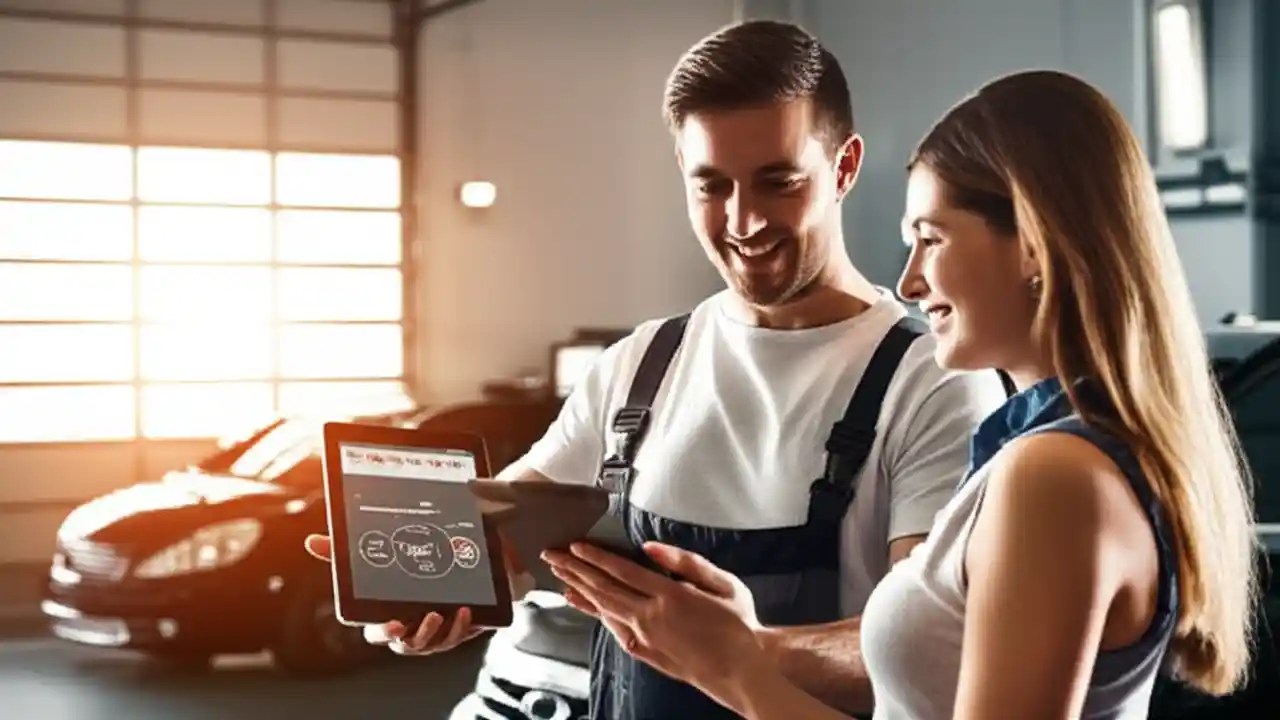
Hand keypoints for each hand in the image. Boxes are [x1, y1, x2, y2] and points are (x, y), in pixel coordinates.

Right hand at [303, 533, 533, 655]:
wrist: (442, 576)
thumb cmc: (397, 576)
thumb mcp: (371, 562)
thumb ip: (341, 554)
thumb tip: (311, 542)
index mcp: (384, 618)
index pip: (377, 632)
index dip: (384, 632)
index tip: (395, 624)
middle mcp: (406, 631)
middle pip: (404, 644)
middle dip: (414, 636)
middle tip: (422, 619)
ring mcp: (429, 634)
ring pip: (430, 643)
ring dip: (437, 631)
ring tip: (441, 612)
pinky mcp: (451, 631)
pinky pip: (454, 637)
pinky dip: (459, 627)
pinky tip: (464, 611)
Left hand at [543, 541, 769, 709]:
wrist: (742, 670)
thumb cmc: (738, 625)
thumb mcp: (724, 584)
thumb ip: (686, 562)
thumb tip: (650, 548)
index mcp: (671, 596)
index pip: (623, 571)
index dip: (596, 557)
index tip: (576, 546)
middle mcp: (652, 617)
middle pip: (604, 589)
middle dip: (575, 570)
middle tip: (553, 556)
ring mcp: (646, 637)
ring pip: (605, 609)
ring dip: (580, 590)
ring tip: (560, 577)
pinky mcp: (646, 651)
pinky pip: (614, 628)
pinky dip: (595, 614)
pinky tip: (585, 605)